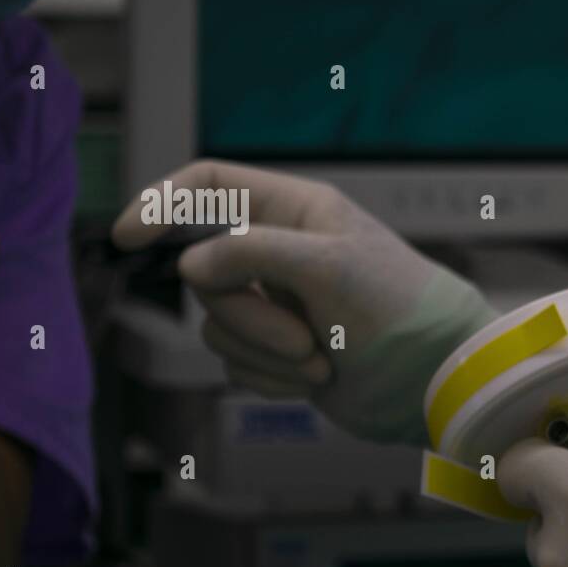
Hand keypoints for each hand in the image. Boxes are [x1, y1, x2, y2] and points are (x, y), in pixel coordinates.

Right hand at [113, 160, 495, 443]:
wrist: (440, 381)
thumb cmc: (403, 311)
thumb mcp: (329, 266)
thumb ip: (251, 253)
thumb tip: (189, 265)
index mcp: (298, 212)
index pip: (210, 185)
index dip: (163, 202)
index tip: (128, 236)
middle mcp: (284, 253)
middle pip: (207, 273)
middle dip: (248, 316)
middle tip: (305, 339)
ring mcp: (282, 305)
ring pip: (219, 325)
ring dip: (266, 353)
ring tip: (323, 360)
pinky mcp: (284, 353)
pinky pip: (238, 364)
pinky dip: (273, 379)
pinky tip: (319, 381)